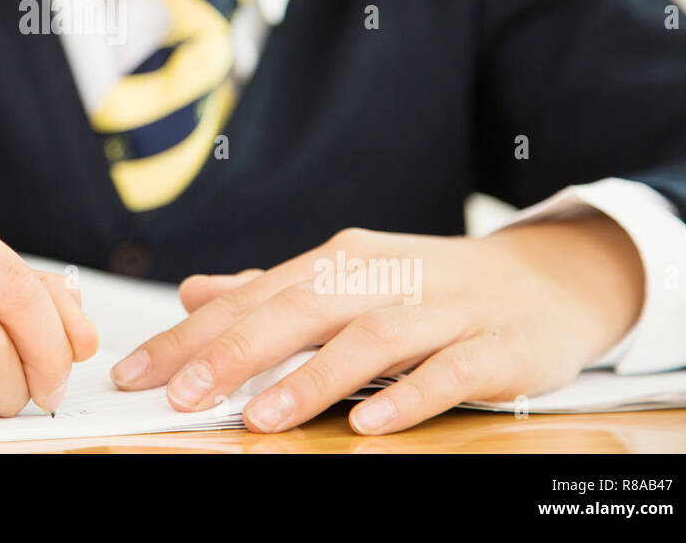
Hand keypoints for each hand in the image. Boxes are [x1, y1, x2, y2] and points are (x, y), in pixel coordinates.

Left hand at [109, 217, 642, 433]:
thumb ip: (271, 289)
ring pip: (370, 339)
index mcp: (340, 261)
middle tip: (182, 394)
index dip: (192, 334)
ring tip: (260, 418)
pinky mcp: (496, 346)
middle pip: (301, 308)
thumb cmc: (430, 285)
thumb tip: (194, 292)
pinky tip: (370, 424)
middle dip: (235, 352)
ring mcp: (443, 309)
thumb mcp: (348, 278)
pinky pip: (452, 371)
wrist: (547, 277)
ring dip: (312, 379)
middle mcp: (385, 277)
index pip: (253, 296)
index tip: (138, 372)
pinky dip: (410, 395)